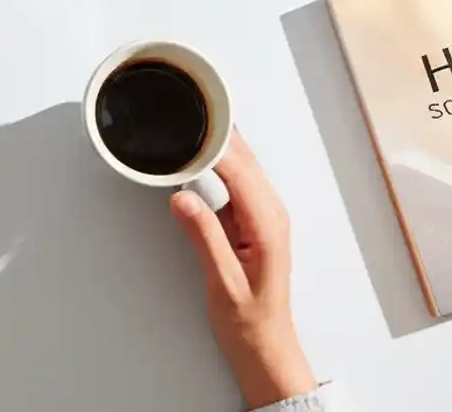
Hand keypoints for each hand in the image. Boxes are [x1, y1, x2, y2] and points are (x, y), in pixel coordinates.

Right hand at [169, 129, 317, 409]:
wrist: (265, 344)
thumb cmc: (248, 320)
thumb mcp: (223, 282)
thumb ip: (203, 236)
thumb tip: (181, 198)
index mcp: (267, 223)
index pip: (238, 169)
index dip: (214, 142)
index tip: (190, 121)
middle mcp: (270, 212)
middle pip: (242, 157)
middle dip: (215, 131)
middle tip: (185, 107)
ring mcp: (262, 213)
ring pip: (239, 164)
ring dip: (216, 143)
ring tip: (188, 120)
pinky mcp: (250, 219)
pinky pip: (233, 179)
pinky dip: (215, 162)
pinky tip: (197, 153)